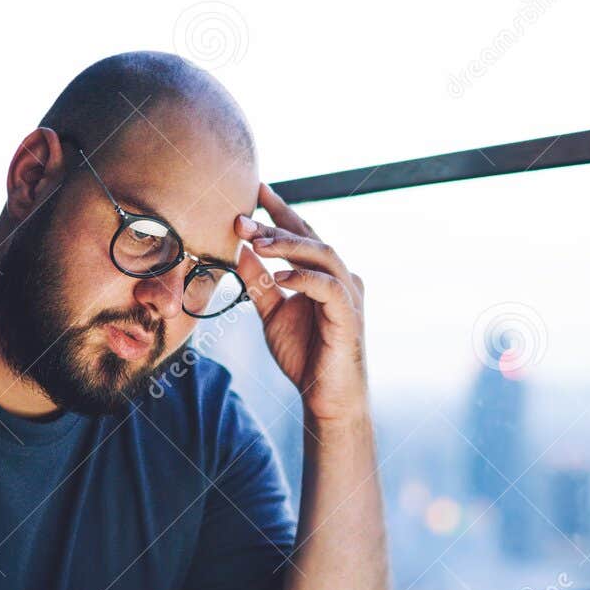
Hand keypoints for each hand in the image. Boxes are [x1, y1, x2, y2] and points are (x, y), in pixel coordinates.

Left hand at [235, 183, 368, 423]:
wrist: (326, 399)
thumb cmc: (305, 356)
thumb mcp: (272, 314)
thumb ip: (259, 283)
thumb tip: (239, 251)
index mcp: (324, 274)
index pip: (302, 233)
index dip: (280, 210)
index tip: (254, 189)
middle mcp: (341, 278)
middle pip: (310, 237)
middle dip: (275, 224)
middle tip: (241, 217)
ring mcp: (349, 295)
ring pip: (322, 254)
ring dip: (288, 245)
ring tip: (256, 242)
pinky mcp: (350, 316)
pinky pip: (329, 287)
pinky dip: (303, 278)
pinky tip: (279, 277)